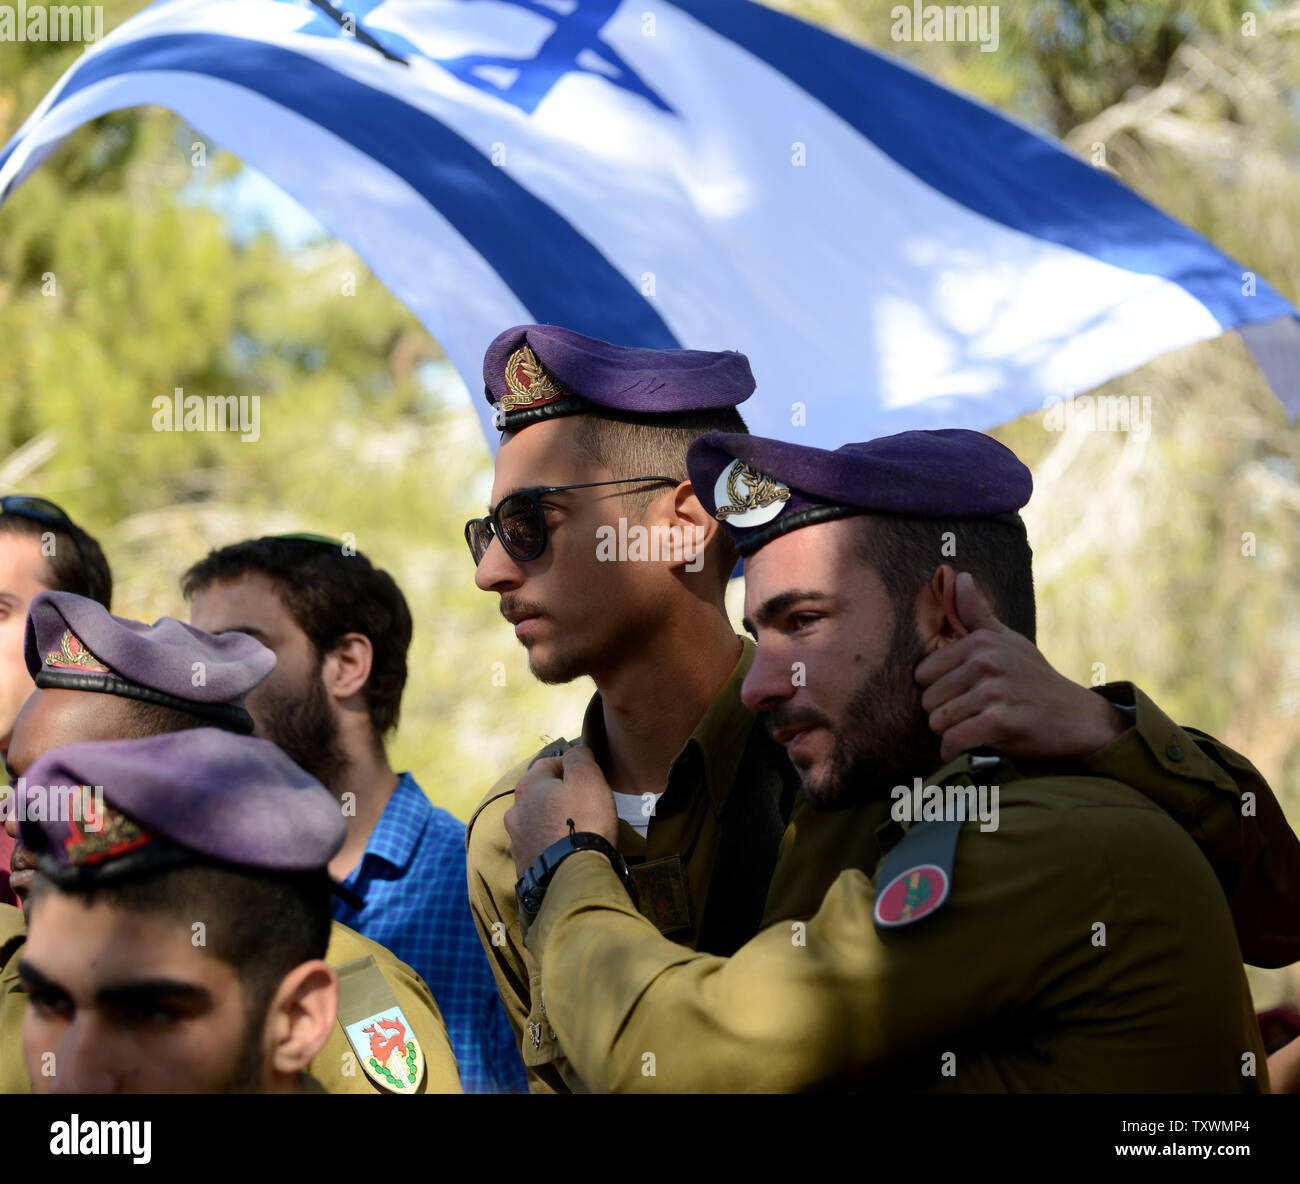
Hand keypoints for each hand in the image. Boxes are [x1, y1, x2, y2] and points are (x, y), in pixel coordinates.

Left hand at [504, 746, 618, 877]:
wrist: (574, 877)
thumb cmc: (583, 821)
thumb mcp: (587, 778)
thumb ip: (579, 758)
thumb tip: (575, 752)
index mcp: (528, 787)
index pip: (549, 764)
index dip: (571, 766)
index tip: (588, 776)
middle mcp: (515, 812)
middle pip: (540, 794)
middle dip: (558, 796)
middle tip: (583, 804)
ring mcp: (516, 841)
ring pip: (536, 822)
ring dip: (551, 822)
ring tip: (574, 831)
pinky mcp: (523, 867)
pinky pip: (538, 848)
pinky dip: (549, 845)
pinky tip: (565, 851)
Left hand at [915, 572, 1128, 762]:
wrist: (1078, 718)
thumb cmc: (1035, 680)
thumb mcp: (1008, 641)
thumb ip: (976, 613)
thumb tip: (958, 575)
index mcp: (980, 642)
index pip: (923, 673)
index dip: (938, 690)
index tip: (963, 695)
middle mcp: (985, 662)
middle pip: (928, 700)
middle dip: (944, 714)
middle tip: (972, 716)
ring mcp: (993, 691)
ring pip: (938, 722)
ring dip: (951, 734)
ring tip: (976, 729)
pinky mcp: (1000, 721)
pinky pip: (953, 741)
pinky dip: (956, 752)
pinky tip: (972, 748)